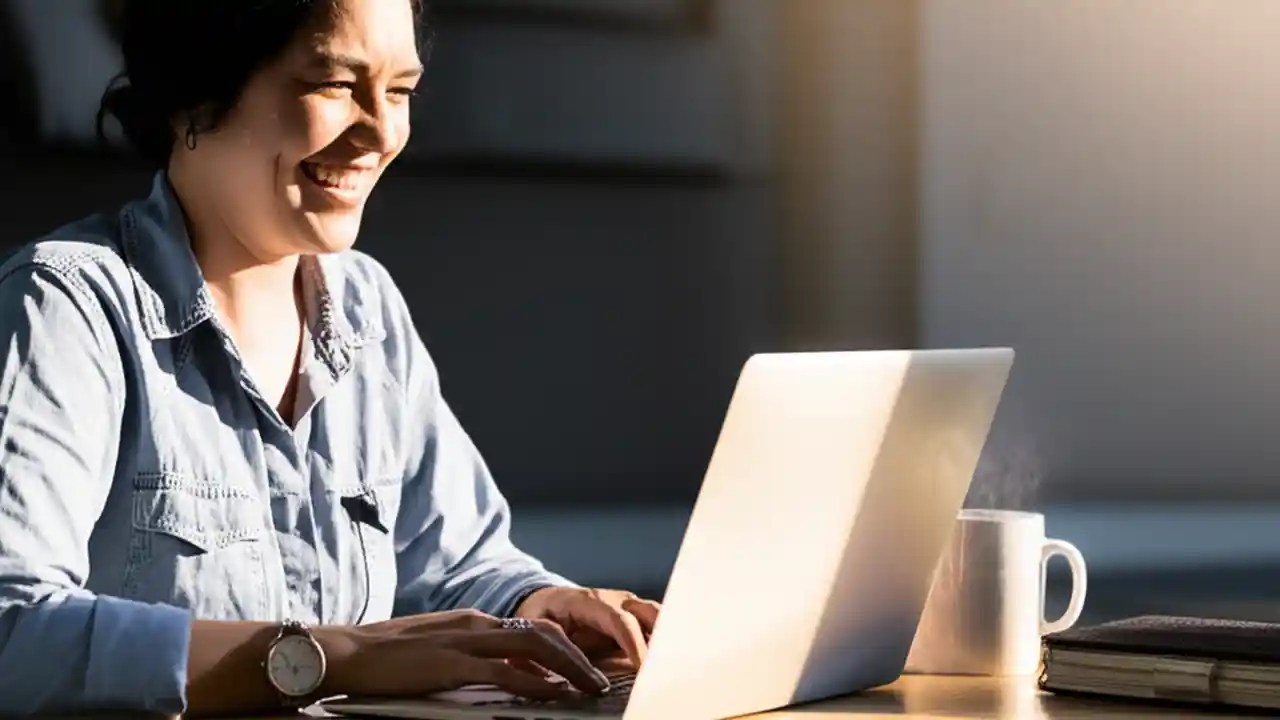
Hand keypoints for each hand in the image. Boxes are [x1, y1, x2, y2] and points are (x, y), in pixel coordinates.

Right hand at [315, 609, 611, 700]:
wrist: (346, 652)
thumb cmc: (388, 658)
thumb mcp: (441, 651)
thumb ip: (478, 659)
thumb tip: (516, 676)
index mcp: (474, 620)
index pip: (533, 626)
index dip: (566, 646)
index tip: (588, 666)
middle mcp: (476, 624)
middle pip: (544, 632)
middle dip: (579, 655)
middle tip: (602, 679)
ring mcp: (466, 641)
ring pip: (534, 646)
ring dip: (569, 668)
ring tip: (591, 688)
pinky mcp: (452, 663)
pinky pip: (505, 672)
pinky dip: (536, 683)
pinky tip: (554, 696)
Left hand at [515, 587, 661, 670]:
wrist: (545, 602)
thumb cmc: (542, 616)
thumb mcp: (540, 632)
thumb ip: (560, 650)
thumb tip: (579, 676)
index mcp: (590, 601)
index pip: (619, 620)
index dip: (633, 643)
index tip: (643, 666)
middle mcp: (616, 599)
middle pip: (649, 614)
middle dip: (662, 638)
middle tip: (668, 666)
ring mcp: (630, 607)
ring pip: (659, 619)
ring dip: (668, 639)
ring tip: (676, 664)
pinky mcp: (637, 619)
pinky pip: (657, 629)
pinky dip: (665, 644)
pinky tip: (670, 663)